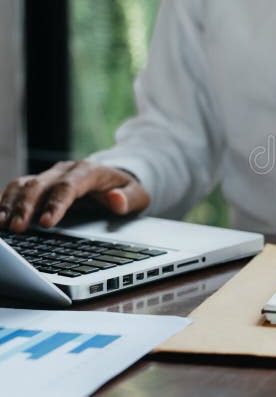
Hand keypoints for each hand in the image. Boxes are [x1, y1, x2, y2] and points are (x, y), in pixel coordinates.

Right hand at [0, 160, 149, 232]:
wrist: (115, 180)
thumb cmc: (126, 191)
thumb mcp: (138, 195)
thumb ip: (130, 198)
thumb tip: (116, 199)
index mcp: (89, 171)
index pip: (69, 186)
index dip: (57, 203)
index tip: (48, 223)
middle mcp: (65, 170)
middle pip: (41, 184)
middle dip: (27, 206)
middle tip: (17, 228)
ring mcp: (49, 176)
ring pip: (23, 184)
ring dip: (10, 203)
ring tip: (1, 224)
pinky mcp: (39, 184)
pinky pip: (17, 189)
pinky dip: (5, 202)